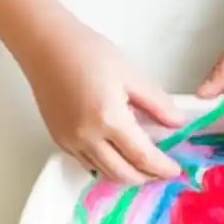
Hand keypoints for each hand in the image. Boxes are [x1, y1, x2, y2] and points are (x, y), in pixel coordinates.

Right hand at [22, 17, 182, 184]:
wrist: (46, 46)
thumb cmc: (88, 53)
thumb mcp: (131, 74)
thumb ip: (157, 103)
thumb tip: (178, 123)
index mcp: (109, 119)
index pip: (143, 157)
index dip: (162, 168)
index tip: (175, 170)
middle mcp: (88, 137)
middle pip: (123, 174)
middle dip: (146, 177)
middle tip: (161, 170)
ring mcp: (71, 142)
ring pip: (104, 173)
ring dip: (126, 175)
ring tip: (142, 164)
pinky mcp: (60, 140)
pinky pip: (88, 164)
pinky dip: (107, 166)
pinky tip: (117, 154)